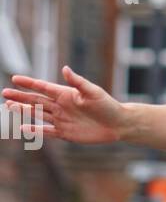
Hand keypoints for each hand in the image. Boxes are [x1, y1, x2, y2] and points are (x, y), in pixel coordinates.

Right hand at [2, 66, 126, 143]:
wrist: (117, 124)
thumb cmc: (107, 105)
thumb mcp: (93, 92)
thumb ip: (78, 82)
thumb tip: (65, 69)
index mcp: (66, 94)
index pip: (43, 87)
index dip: (29, 83)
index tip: (15, 78)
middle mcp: (61, 106)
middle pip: (36, 100)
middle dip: (20, 96)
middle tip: (5, 93)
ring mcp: (62, 119)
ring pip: (38, 114)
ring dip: (24, 110)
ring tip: (9, 106)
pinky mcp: (65, 133)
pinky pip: (46, 131)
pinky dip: (35, 129)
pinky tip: (22, 127)